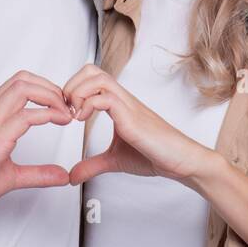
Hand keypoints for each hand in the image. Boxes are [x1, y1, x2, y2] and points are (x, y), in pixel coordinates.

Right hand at [0, 70, 72, 210]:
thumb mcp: (11, 175)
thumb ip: (37, 173)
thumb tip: (61, 175)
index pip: (17, 85)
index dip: (43, 88)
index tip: (59, 105)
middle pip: (22, 79)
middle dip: (50, 87)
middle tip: (66, 106)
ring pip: (23, 88)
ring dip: (50, 96)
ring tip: (64, 112)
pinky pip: (25, 115)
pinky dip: (48, 114)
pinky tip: (59, 121)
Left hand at [63, 64, 212, 185]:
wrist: (180, 161)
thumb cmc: (155, 154)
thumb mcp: (114, 160)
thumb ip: (92, 165)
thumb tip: (72, 176)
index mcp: (118, 103)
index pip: (90, 77)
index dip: (72, 88)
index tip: (67, 111)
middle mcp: (122, 99)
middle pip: (91, 70)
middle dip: (71, 86)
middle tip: (67, 110)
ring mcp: (127, 105)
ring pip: (97, 78)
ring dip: (78, 93)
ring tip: (75, 115)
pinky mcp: (131, 117)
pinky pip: (105, 98)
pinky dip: (88, 105)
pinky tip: (83, 121)